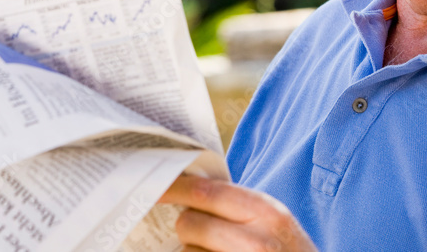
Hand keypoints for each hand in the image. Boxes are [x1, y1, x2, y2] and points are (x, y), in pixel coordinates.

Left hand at [159, 175, 317, 251]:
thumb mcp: (273, 221)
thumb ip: (237, 204)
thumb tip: (186, 185)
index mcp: (267, 213)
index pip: (205, 192)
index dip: (173, 186)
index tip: (153, 184)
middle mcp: (257, 242)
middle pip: (189, 223)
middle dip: (186, 227)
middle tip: (201, 233)